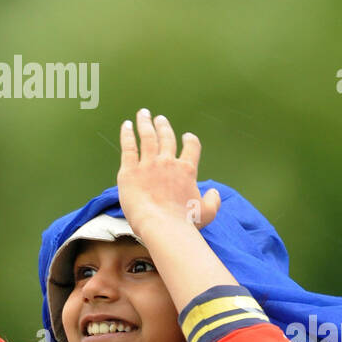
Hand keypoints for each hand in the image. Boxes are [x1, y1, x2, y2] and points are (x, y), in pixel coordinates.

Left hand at [117, 109, 220, 239]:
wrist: (163, 227)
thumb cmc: (186, 223)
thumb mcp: (207, 213)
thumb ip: (213, 201)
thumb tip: (215, 192)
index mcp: (186, 170)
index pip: (191, 147)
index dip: (190, 140)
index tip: (187, 136)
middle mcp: (168, 162)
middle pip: (166, 137)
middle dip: (163, 126)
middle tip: (159, 118)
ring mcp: (148, 165)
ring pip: (147, 136)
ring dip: (145, 123)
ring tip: (143, 114)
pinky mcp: (130, 171)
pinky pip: (128, 147)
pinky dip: (127, 134)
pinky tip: (126, 125)